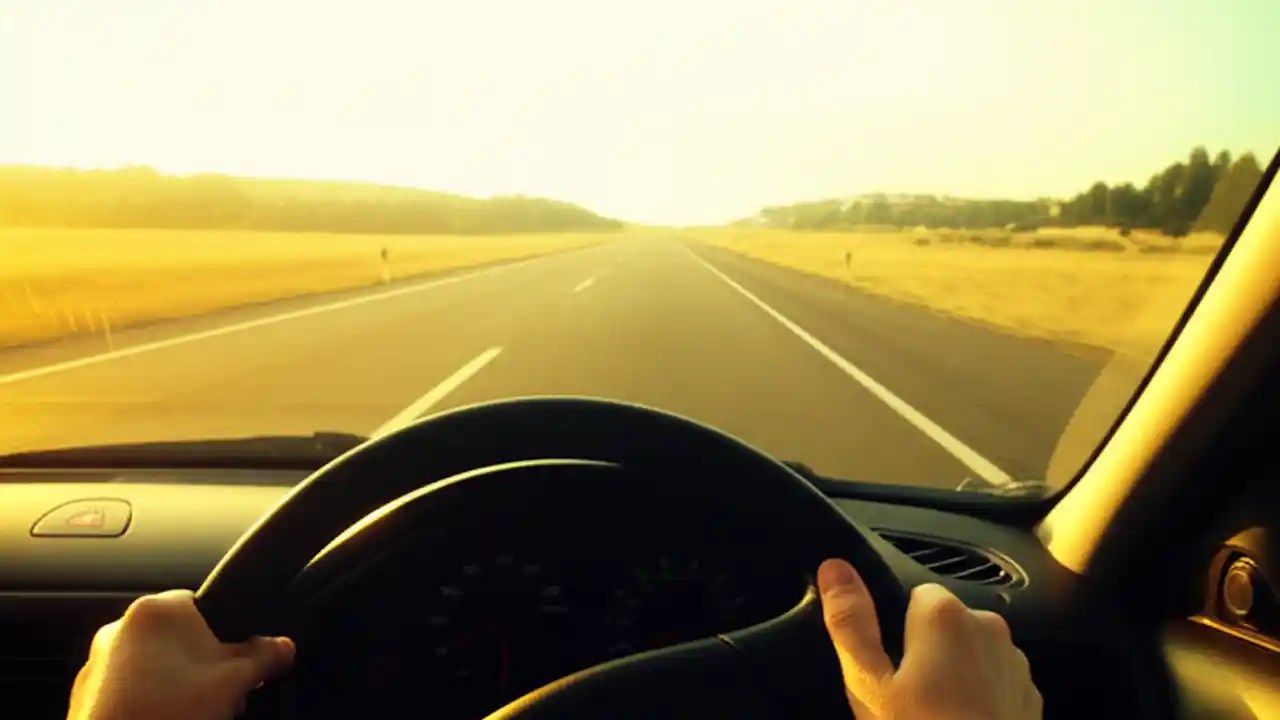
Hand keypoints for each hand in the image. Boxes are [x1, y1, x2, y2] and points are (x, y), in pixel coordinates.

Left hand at [67, 590, 294, 719]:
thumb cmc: (168, 714)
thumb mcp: (233, 683)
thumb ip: (264, 656)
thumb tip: (283, 647)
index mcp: (157, 610)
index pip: (204, 603)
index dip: (228, 634)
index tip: (238, 661)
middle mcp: (119, 627)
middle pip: (179, 636)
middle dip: (201, 663)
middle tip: (219, 692)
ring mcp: (97, 663)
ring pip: (152, 664)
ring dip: (173, 682)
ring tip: (191, 712)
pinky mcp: (86, 695)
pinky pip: (127, 688)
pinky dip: (146, 701)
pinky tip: (163, 719)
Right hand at [817, 558, 1041, 719]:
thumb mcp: (869, 685)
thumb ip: (851, 622)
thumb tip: (834, 566)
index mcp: (945, 615)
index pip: (913, 594)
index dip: (895, 629)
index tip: (888, 668)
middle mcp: (988, 626)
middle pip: (943, 624)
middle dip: (925, 651)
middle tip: (906, 698)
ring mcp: (1016, 662)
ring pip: (971, 653)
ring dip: (955, 673)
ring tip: (934, 715)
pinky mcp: (1031, 695)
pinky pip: (995, 681)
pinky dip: (980, 696)